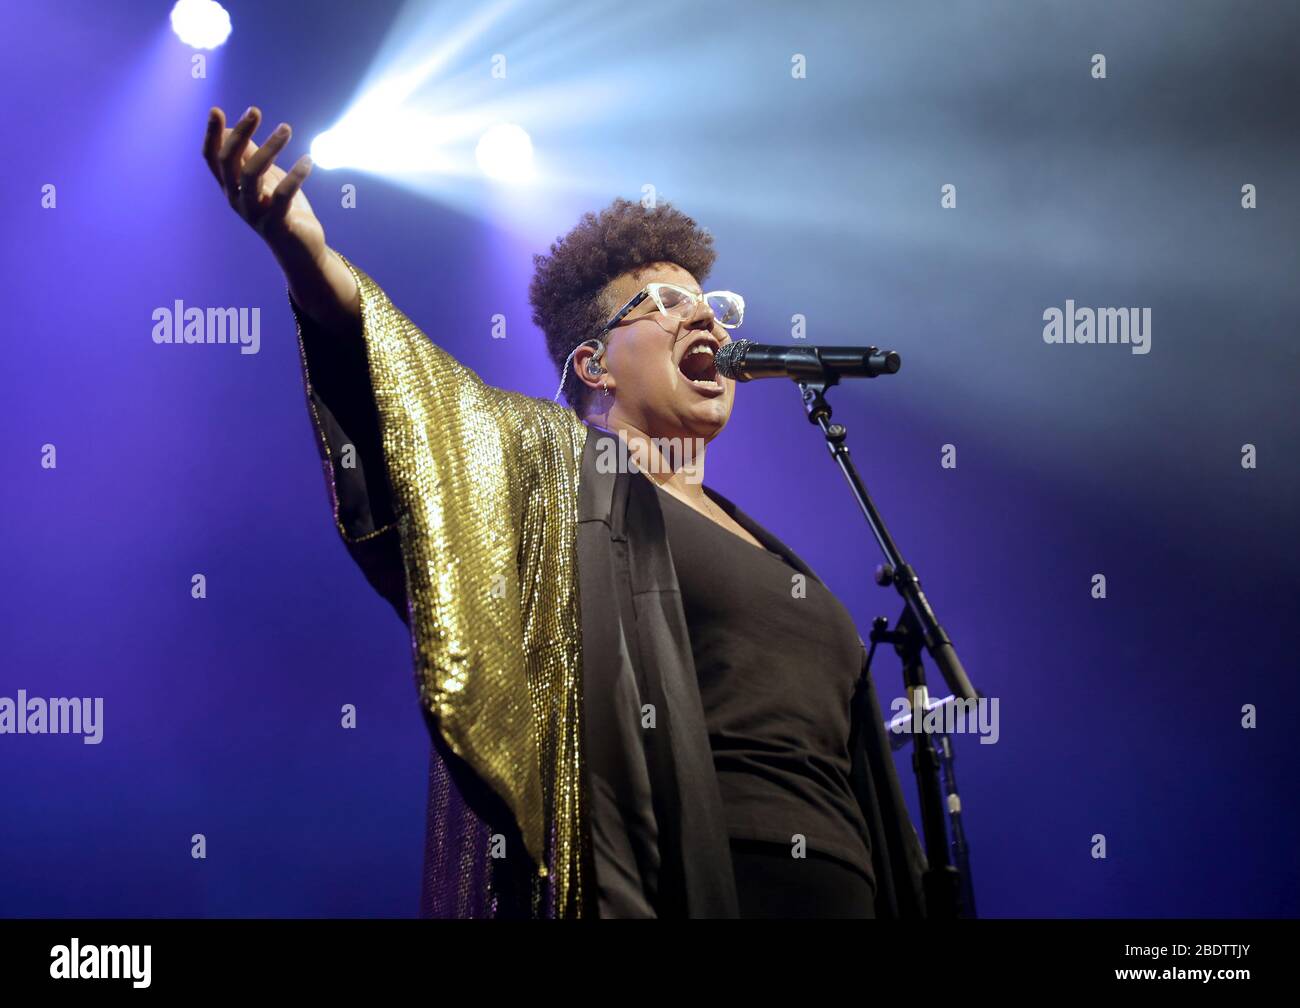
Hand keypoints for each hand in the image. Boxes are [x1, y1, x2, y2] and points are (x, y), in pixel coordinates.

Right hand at [203, 105, 322, 261]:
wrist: (301, 251)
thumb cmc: (283, 210)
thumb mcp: (266, 180)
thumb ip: (251, 158)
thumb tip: (232, 130)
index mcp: (231, 188)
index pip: (212, 159)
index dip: (211, 135)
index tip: (216, 110)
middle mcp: (237, 200)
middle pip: (228, 162)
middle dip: (239, 134)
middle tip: (255, 111)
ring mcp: (254, 213)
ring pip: (251, 175)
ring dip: (269, 148)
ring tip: (286, 129)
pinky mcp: (276, 224)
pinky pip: (282, 195)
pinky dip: (296, 175)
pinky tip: (308, 160)